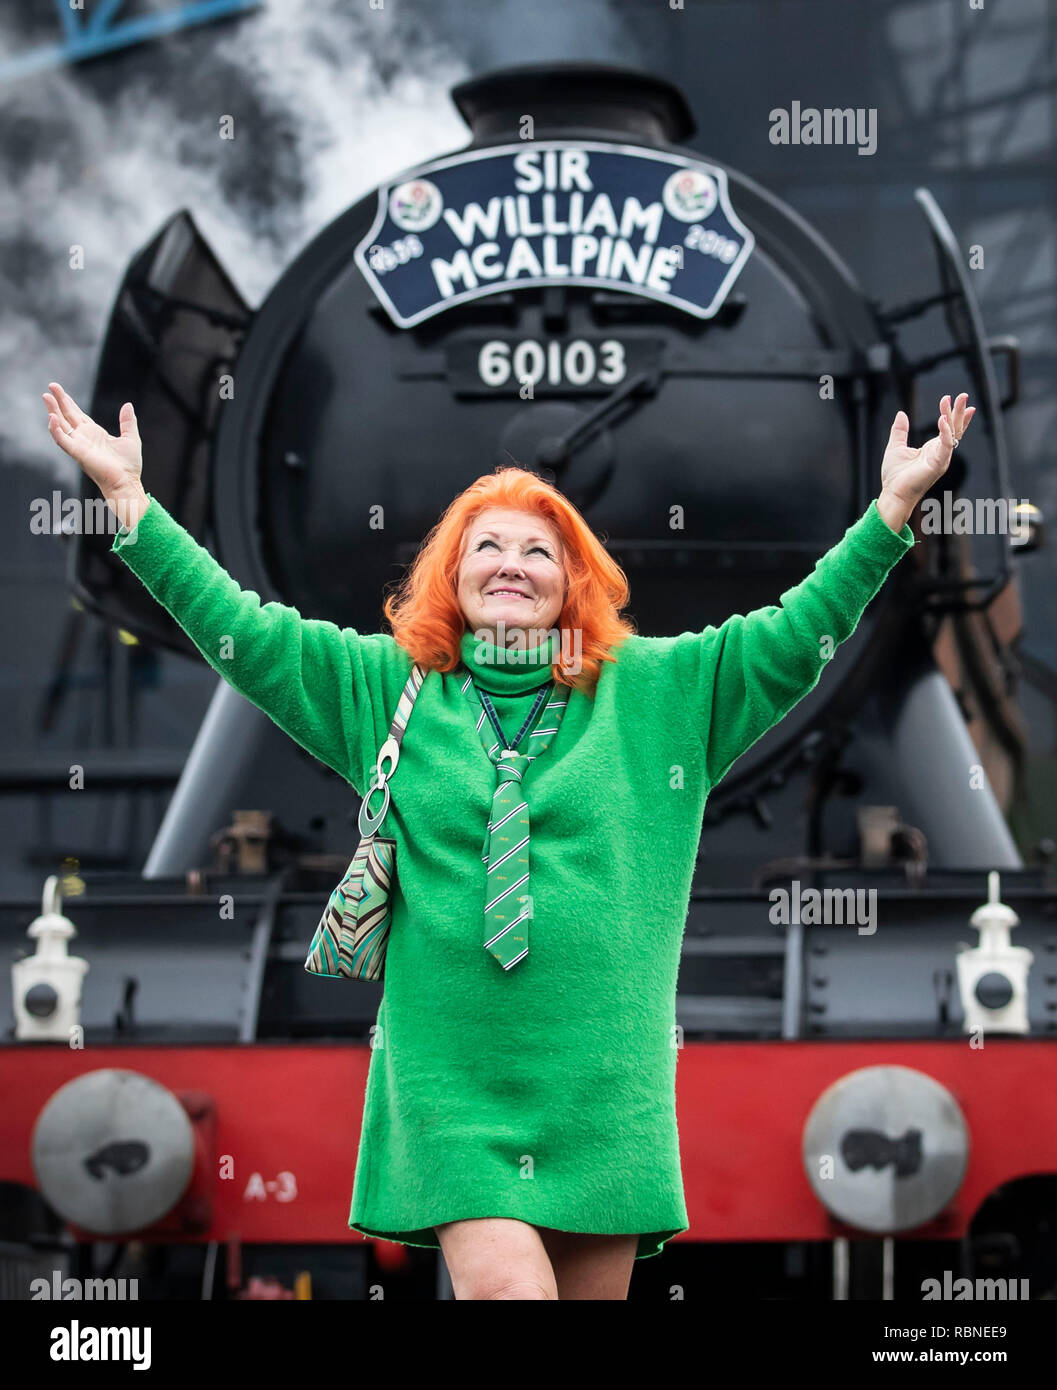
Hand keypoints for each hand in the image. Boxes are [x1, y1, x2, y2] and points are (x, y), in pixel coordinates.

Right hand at [42, 381, 143, 503]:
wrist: (127, 482)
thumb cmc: (129, 466)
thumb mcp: (130, 438)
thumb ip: (128, 422)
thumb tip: (128, 405)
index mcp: (94, 433)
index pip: (77, 414)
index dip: (68, 402)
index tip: (59, 390)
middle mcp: (84, 438)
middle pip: (67, 416)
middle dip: (58, 401)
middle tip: (51, 386)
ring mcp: (79, 445)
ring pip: (61, 425)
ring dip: (52, 411)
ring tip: (46, 397)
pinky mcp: (77, 453)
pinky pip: (62, 440)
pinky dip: (55, 429)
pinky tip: (52, 417)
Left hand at [880, 393, 976, 514]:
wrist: (893, 494)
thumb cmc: (895, 476)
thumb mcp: (896, 447)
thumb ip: (900, 430)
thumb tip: (902, 413)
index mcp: (933, 449)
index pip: (948, 428)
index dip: (951, 413)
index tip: (951, 398)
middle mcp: (941, 453)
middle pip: (955, 428)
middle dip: (960, 411)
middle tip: (964, 395)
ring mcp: (941, 459)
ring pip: (953, 434)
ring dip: (956, 417)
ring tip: (958, 401)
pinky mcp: (938, 465)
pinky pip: (945, 445)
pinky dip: (945, 432)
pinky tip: (943, 419)